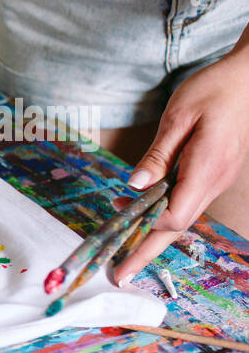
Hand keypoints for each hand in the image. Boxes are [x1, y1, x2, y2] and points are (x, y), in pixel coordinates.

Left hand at [113, 51, 248, 281]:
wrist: (248, 77)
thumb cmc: (214, 90)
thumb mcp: (179, 117)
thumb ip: (157, 154)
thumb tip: (135, 186)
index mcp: (206, 169)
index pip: (172, 217)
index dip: (143, 232)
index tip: (116, 238)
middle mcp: (215, 181)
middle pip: (177, 227)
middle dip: (147, 252)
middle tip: (120, 275)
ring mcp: (218, 179)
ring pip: (183, 216)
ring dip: (154, 235)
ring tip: (125, 250)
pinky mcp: (216, 173)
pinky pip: (188, 201)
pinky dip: (165, 213)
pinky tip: (143, 212)